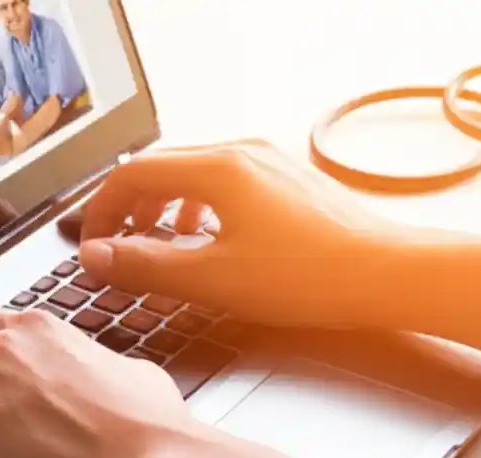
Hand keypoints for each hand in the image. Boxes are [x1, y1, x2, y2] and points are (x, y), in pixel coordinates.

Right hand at [78, 140, 400, 325]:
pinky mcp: (290, 183)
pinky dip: (200, 209)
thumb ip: (147, 266)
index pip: (133, 174)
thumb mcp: (213, 280)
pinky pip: (227, 184)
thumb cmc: (311, 277)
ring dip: (164, 207)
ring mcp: (270, 163)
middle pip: (162, 167)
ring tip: (156, 244)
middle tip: (114, 247)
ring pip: (195, 174)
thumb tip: (97, 258)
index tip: (91, 246)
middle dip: (129, 207)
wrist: (390, 275)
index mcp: (218, 168)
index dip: (101, 210)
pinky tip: (209, 242)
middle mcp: (243, 152)